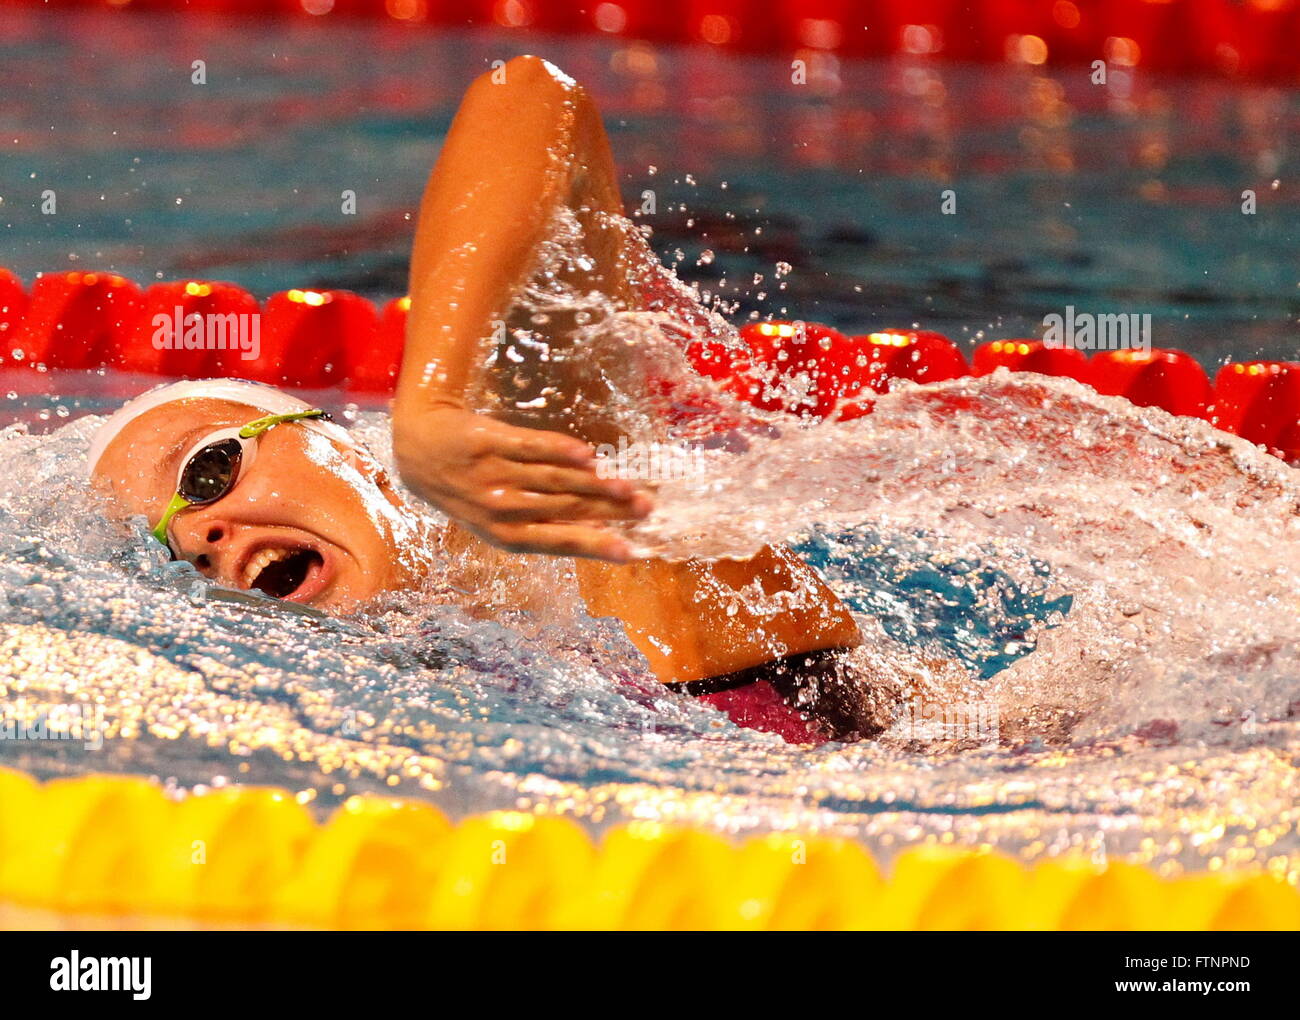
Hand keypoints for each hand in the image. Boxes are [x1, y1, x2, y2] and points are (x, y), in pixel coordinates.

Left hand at [393, 404, 652, 561]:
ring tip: (629, 486)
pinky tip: (587, 456)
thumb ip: (543, 524)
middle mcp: (499, 508)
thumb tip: (600, 531)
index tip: (631, 551)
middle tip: (646, 508)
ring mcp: (492, 474)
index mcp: (504, 534)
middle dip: (610, 511)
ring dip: (595, 484)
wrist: (419, 447)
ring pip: (554, 481)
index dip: (596, 547)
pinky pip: (530, 447)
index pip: (560, 542)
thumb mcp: (497, 518)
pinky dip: (560, 451)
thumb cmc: (467, 489)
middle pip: (566, 509)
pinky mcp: (487, 441)